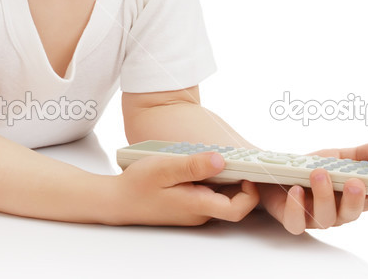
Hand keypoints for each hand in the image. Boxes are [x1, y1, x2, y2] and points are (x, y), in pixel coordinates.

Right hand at [113, 151, 258, 225]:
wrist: (118, 201)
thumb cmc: (138, 185)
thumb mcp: (165, 168)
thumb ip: (193, 165)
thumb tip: (222, 161)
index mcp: (198, 204)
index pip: (237, 209)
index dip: (250, 193)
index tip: (246, 172)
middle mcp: (200, 210)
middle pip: (232, 200)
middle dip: (237, 178)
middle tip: (231, 156)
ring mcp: (193, 208)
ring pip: (219, 194)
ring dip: (220, 176)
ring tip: (211, 156)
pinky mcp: (186, 204)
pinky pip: (206, 192)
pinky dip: (207, 177)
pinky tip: (196, 163)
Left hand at [258, 142, 367, 233]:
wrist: (271, 174)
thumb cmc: (308, 168)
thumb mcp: (335, 156)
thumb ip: (359, 155)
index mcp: (354, 195)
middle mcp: (339, 210)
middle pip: (355, 213)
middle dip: (358, 198)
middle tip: (356, 181)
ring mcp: (316, 217)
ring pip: (328, 217)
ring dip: (325, 194)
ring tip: (318, 173)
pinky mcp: (293, 220)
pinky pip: (297, 222)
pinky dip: (297, 206)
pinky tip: (297, 190)